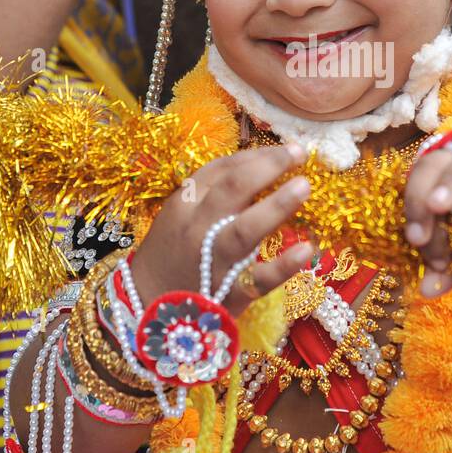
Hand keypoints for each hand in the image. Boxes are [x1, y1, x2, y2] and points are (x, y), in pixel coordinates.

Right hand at [129, 142, 317, 314]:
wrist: (145, 303)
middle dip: (267, 167)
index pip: (222, 170)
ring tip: (303, 186)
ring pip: (244, 231)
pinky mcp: (228, 294)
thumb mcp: (181, 214)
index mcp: (185, 204)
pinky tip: (306, 249)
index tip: (288, 149)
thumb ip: (213, 191)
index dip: (257, 156)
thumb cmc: (174, 251)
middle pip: (232, 190)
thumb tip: (261, 163)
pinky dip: (283, 266)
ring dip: (276, 206)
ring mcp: (212, 262)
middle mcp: (197, 228)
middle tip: (299, 154)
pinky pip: (258, 279)